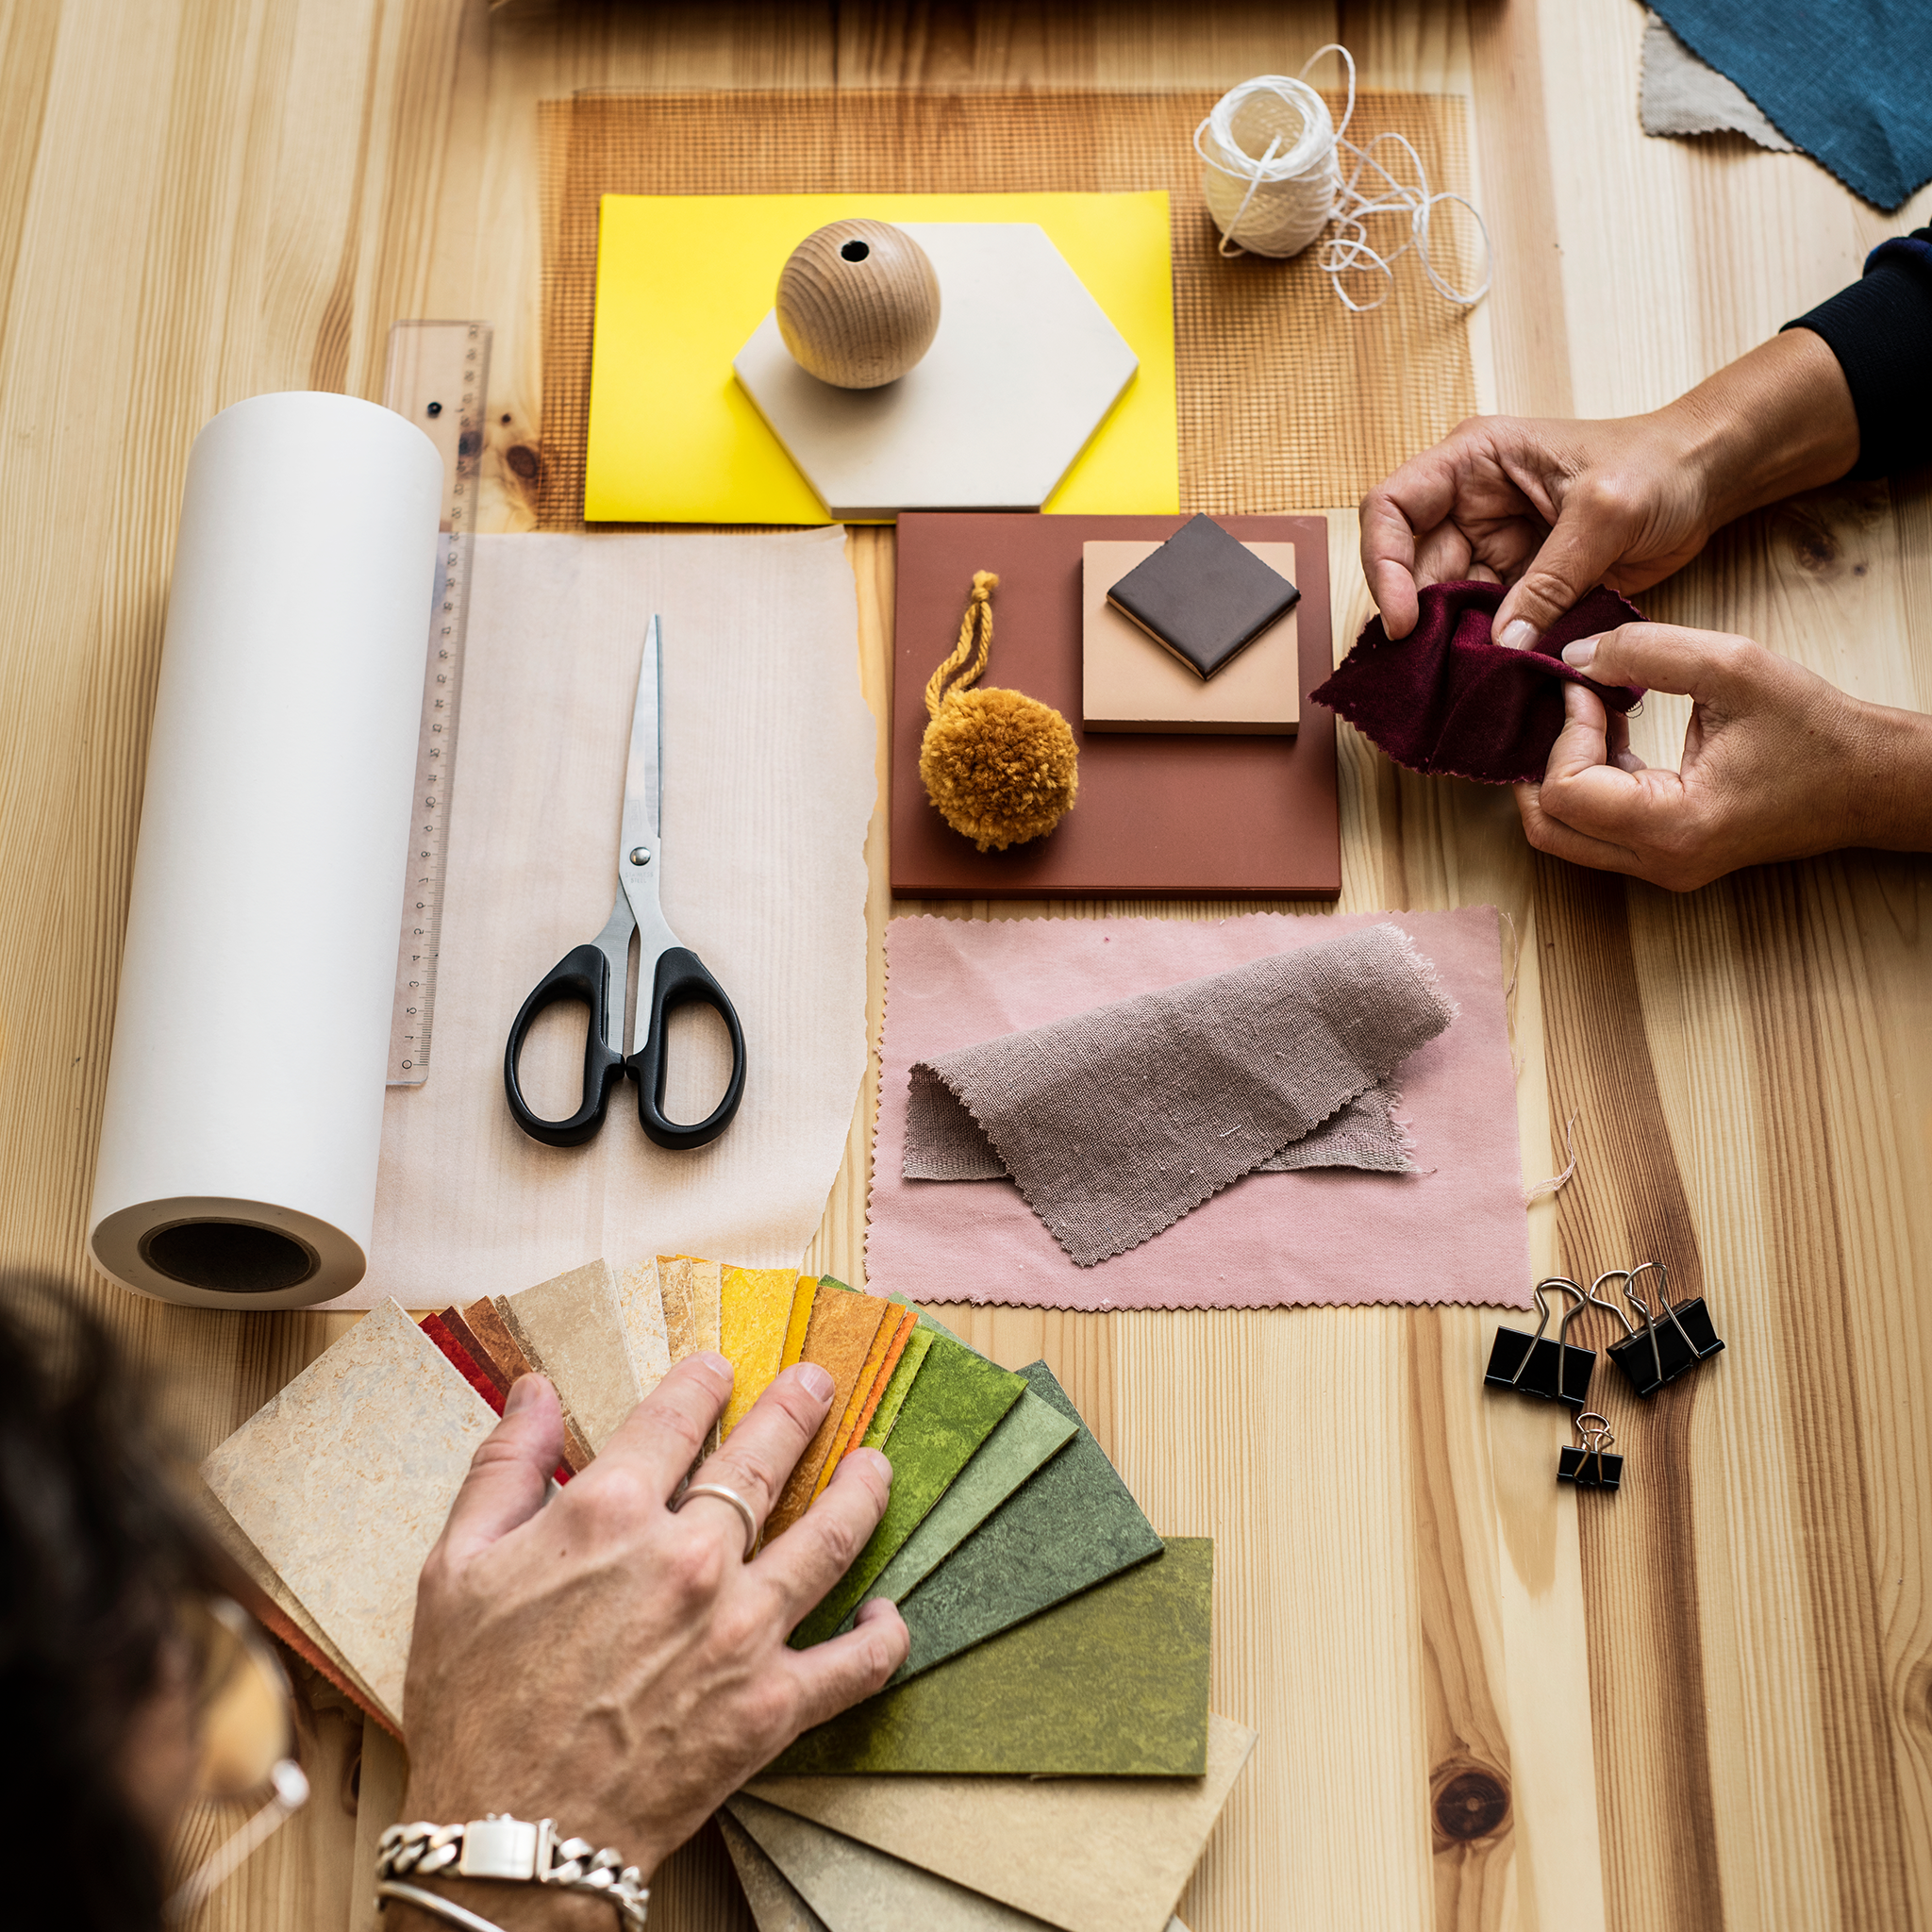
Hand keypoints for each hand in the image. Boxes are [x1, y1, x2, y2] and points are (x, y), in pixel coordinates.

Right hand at [395, 1357, 907, 1926]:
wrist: (509, 1839)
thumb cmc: (473, 1705)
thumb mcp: (456, 1567)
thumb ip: (504, 1468)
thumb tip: (533, 1391)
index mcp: (609, 1514)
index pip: (676, 1417)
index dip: (702, 1382)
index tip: (719, 1370)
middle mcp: (688, 1559)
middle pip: (764, 1460)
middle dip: (797, 1409)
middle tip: (818, 1385)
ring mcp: (739, 1631)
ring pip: (827, 1539)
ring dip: (860, 1493)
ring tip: (875, 1467)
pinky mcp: (770, 1704)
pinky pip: (852, 1663)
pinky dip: (882, 1637)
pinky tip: (887, 1614)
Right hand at [1360, 411, 1717, 647]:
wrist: (1705, 480)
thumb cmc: (1658, 466)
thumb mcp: (1605, 513)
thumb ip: (1552, 579)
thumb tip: (1503, 642)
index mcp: (1473, 461)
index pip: (1391, 508)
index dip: (1384, 564)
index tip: (1404, 620)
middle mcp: (1469, 504)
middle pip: (1412, 567)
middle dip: (1421, 619)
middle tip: (1436, 668)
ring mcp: (1490, 546)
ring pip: (1444, 605)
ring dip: (1452, 643)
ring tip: (1467, 678)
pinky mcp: (1517, 584)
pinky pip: (1484, 624)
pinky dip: (1486, 652)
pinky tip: (1495, 675)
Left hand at [1515, 623, 1931, 889]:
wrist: (1867, 781)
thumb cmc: (1812, 728)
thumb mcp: (1734, 666)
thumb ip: (1647, 652)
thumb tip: (1573, 657)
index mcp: (1674, 827)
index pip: (1565, 791)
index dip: (1563, 731)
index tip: (1584, 683)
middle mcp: (1659, 861)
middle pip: (1548, 826)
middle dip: (1539, 759)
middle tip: (1562, 702)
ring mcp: (1658, 866)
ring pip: (1564, 831)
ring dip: (1559, 768)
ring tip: (1589, 710)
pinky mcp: (1662, 855)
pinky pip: (1593, 827)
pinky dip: (1584, 780)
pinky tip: (1610, 732)